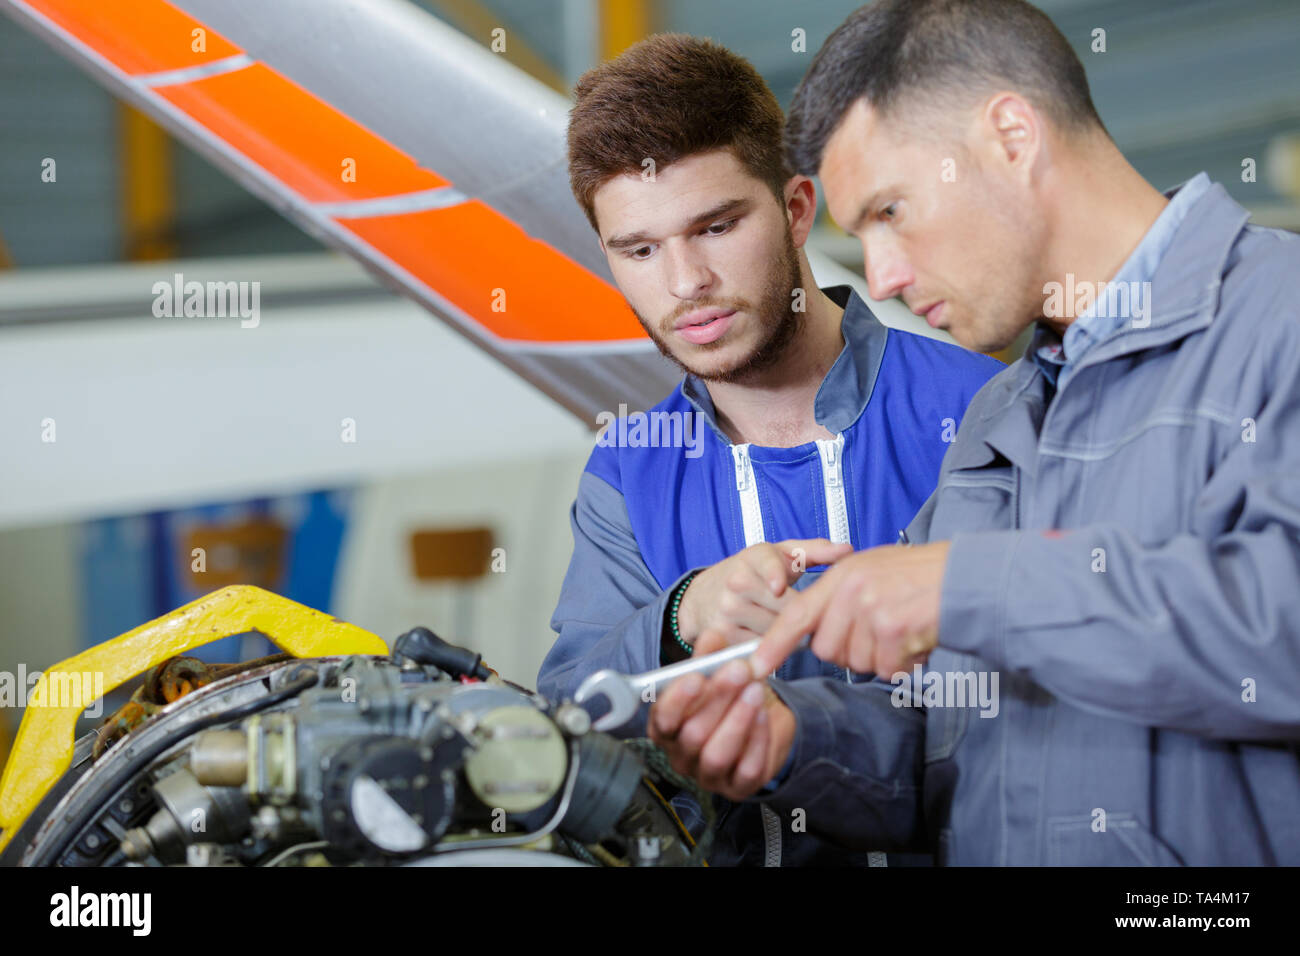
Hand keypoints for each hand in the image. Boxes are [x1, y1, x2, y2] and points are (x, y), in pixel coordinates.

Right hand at [647, 652, 795, 801]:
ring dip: (738, 720)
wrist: (763, 719)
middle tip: (738, 670)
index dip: (676, 701)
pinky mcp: (738, 787)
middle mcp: (682, 757)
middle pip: (692, 736)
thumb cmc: (729, 697)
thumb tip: (712, 637)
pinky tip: (765, 713)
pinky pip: (746, 769)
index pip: (661, 721)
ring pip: (716, 755)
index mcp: (666, 729)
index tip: (696, 676)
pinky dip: (757, 739)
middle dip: (717, 700)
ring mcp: (709, 775)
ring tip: (754, 690)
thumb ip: (710, 656)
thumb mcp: (717, 672)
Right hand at [676, 538, 853, 646]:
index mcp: (754, 559)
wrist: (703, 596)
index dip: (773, 575)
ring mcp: (727, 611)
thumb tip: (847, 550)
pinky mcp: (722, 636)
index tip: (778, 585)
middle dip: (800, 614)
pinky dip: (769, 648)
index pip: (766, 566)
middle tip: (807, 614)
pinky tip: (770, 639)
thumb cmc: (751, 572)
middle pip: (782, 608)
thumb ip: (815, 551)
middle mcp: (736, 583)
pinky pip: (759, 648)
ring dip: (786, 633)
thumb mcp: (780, 555)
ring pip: (773, 630)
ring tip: (784, 624)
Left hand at [750, 541, 951, 677]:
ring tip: (902, 631)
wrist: (966, 576)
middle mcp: (851, 592)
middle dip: (851, 652)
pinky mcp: (894, 630)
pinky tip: (916, 641)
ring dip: (881, 657)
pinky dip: (902, 663)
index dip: (773, 644)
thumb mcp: (870, 571)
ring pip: (858, 662)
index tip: (755, 667)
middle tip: (880, 633)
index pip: (796, 615)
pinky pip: (886, 667)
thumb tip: (816, 633)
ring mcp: (872, 611)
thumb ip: (839, 597)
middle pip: (828, 650)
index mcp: (842, 577)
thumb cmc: (920, 576)